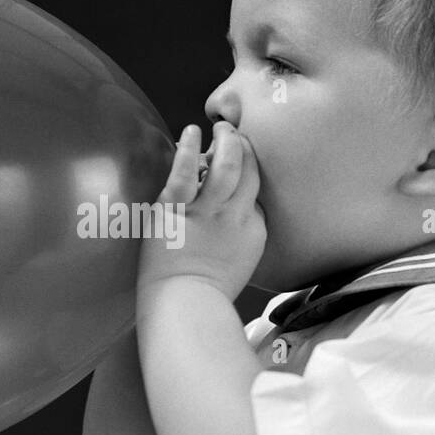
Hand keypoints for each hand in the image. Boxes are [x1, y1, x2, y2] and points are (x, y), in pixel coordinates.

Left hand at [137, 121, 265, 302]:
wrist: (184, 305)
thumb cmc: (206, 291)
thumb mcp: (241, 261)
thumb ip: (244, 233)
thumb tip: (241, 211)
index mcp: (252, 229)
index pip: (256, 191)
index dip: (248, 173)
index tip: (238, 162)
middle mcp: (235, 216)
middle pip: (250, 171)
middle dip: (244, 148)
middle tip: (234, 134)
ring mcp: (207, 212)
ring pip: (227, 166)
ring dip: (226, 142)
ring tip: (221, 129)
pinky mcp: (177, 211)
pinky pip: (186, 174)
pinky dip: (189, 149)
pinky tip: (191, 131)